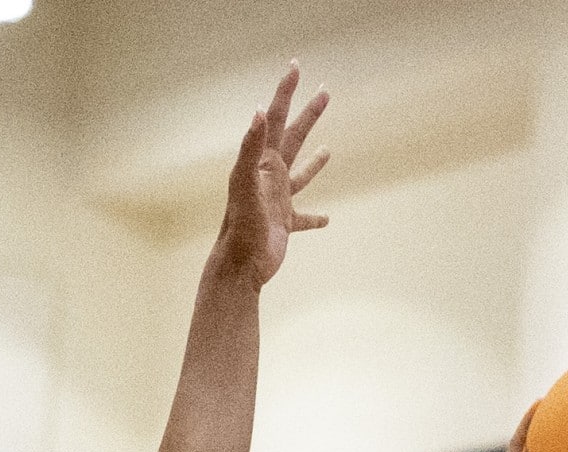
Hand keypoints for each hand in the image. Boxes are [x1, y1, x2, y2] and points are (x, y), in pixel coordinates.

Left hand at [213, 65, 328, 286]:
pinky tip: (326, 219)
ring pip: (301, 175)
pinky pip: (303, 218)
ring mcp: (278, 200)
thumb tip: (258, 113)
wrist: (239, 267)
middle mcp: (270, 177)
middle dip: (308, 114)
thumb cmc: (241, 227)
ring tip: (328, 150)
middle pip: (293, 138)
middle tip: (325, 92)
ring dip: (314, 163)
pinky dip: (315, 218)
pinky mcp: (284, 224)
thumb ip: (250, 148)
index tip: (296, 67)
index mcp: (262, 162)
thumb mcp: (244, 183)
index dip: (285, 91)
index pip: (274, 118)